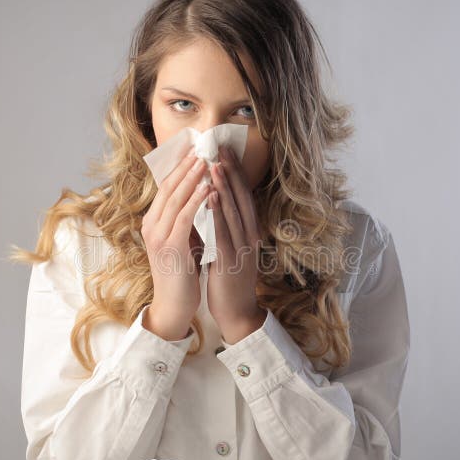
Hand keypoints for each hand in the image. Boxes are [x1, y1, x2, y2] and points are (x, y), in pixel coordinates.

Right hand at [141, 148, 211, 340]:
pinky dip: (197, 201)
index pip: (166, 187)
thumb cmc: (182, 273)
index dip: (181, 167)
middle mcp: (151, 226)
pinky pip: (185, 219)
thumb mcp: (182, 240)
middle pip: (169, 188)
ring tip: (207, 160)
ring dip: (193, 178)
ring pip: (176, 199)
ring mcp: (158, 237)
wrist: (174, 305)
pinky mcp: (170, 248)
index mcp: (153, 222)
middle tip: (202, 147)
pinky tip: (209, 189)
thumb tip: (202, 195)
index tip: (196, 149)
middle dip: (187, 166)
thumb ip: (186, 219)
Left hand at [206, 145, 266, 343]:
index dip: (235, 172)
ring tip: (215, 164)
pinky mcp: (230, 261)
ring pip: (233, 212)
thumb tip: (214, 201)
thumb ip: (226, 226)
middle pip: (241, 198)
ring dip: (224, 187)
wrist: (237, 312)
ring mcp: (242, 248)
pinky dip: (217, 213)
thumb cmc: (230, 279)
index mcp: (249, 231)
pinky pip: (222, 232)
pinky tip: (210, 197)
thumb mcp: (231, 247)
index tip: (225, 151)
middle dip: (230, 172)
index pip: (242, 196)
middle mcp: (249, 235)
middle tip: (220, 148)